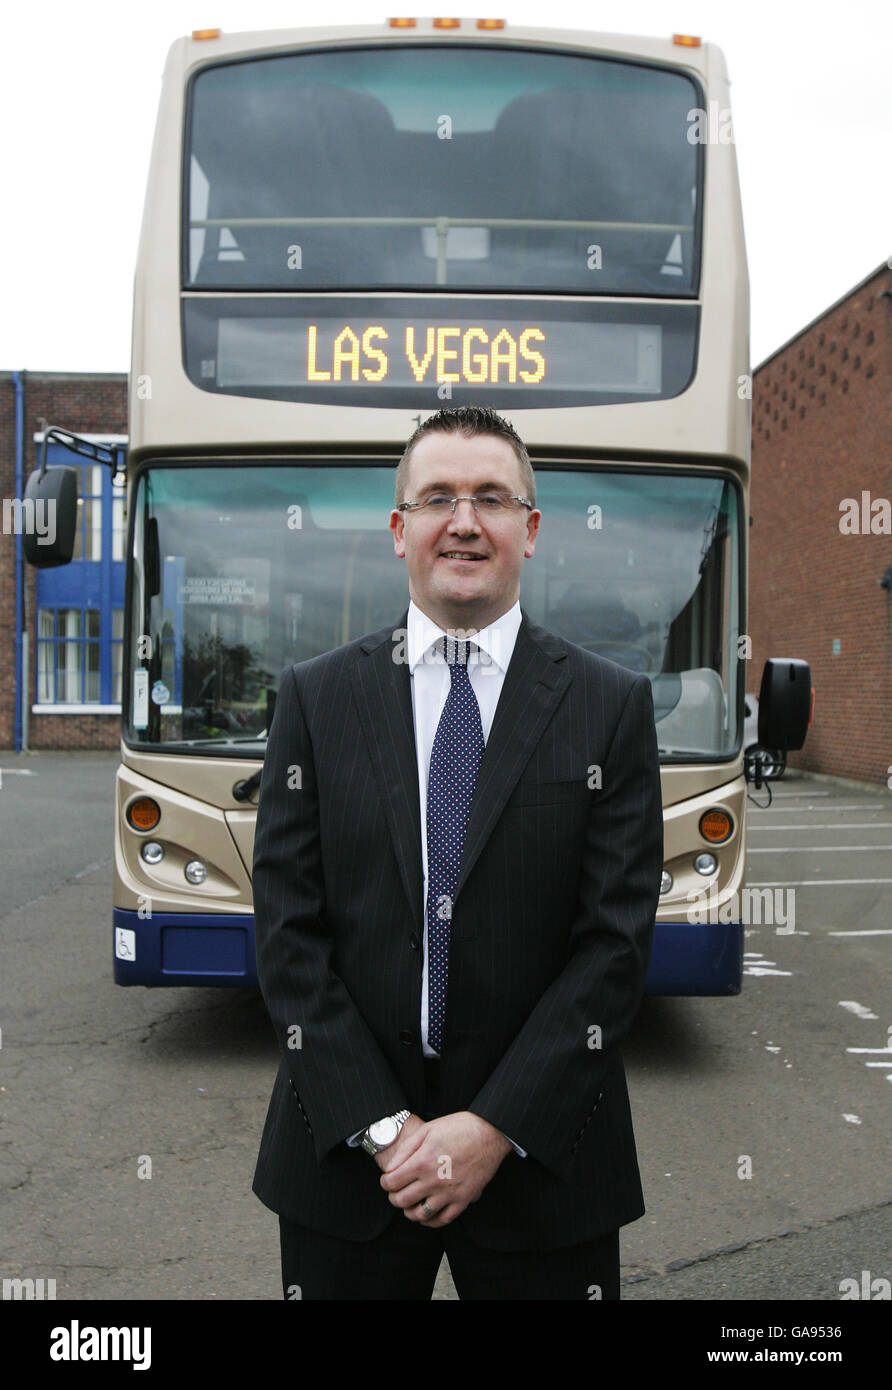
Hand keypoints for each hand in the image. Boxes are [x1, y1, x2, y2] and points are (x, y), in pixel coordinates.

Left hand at [378, 1111, 512, 1227]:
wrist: (489, 1133)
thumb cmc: (458, 1127)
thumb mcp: (427, 1129)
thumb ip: (405, 1150)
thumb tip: (390, 1168)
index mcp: (422, 1162)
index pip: (392, 1183)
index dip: (385, 1183)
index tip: (386, 1180)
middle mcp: (433, 1182)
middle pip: (402, 1201)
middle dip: (393, 1198)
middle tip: (395, 1192)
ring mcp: (449, 1193)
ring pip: (420, 1215)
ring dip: (409, 1212)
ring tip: (409, 1204)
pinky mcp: (463, 1200)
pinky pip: (443, 1220)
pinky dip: (430, 1221)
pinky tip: (426, 1215)